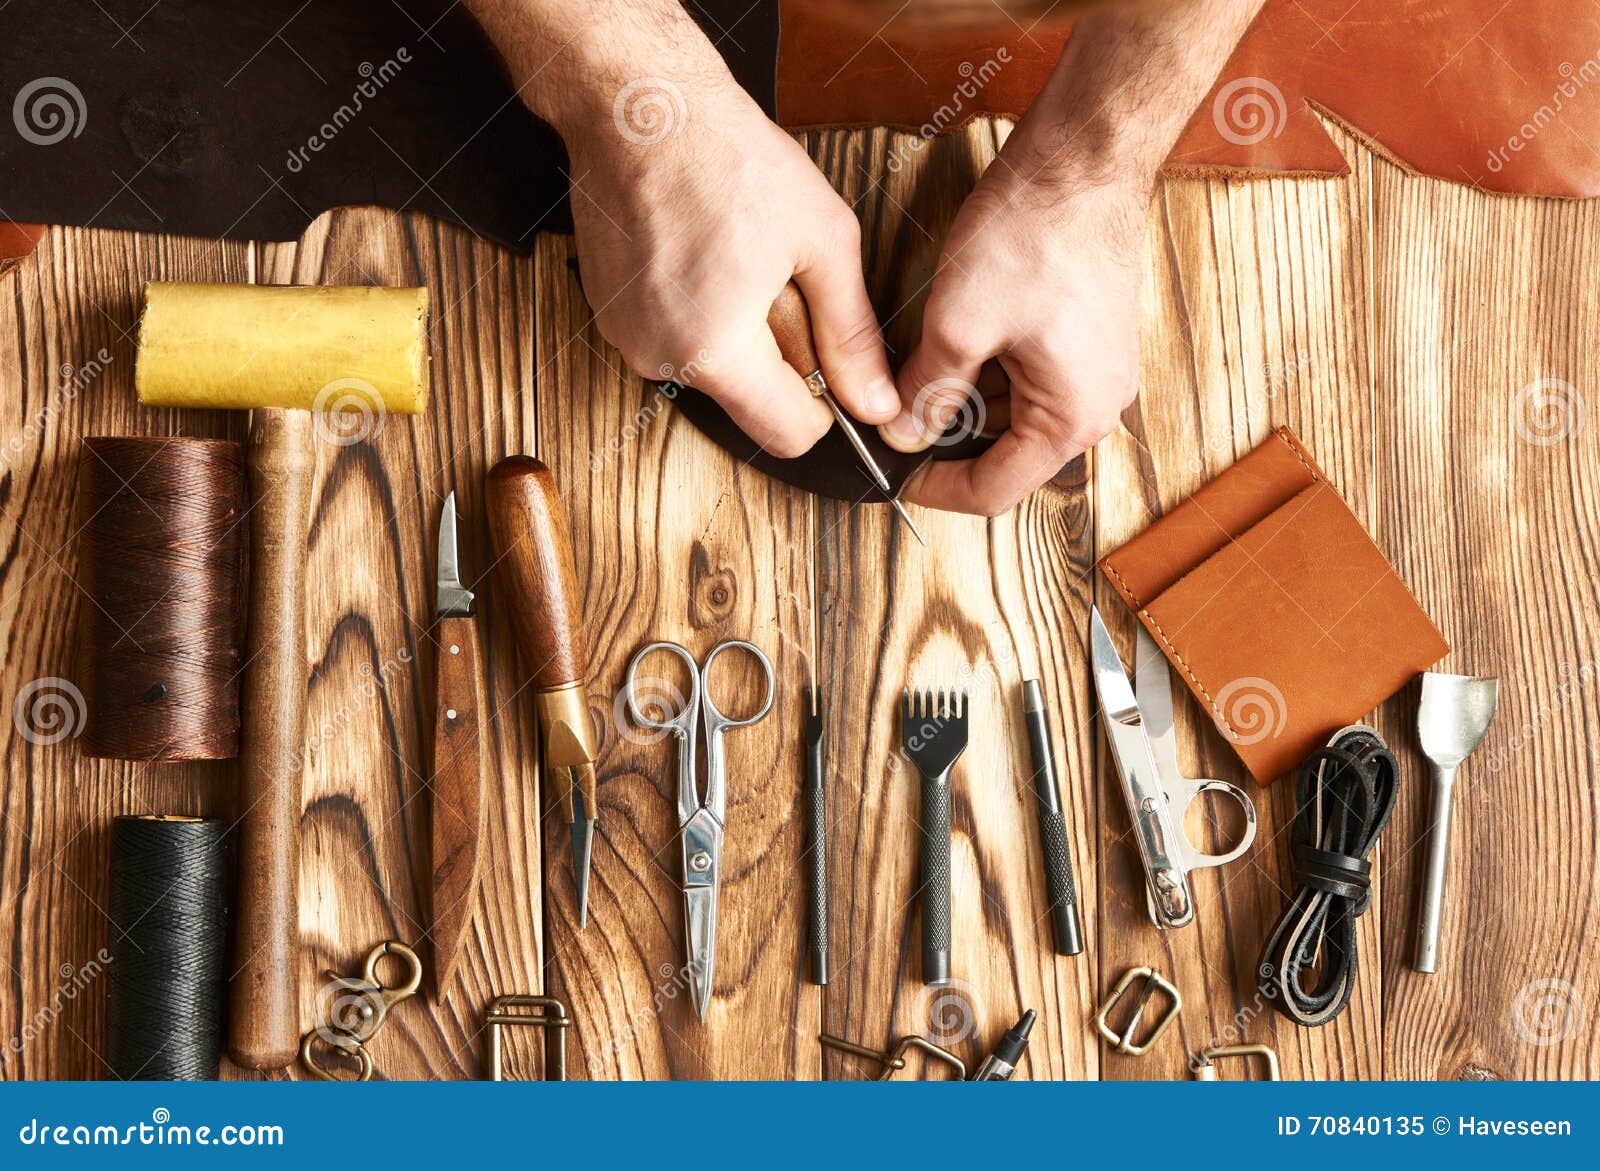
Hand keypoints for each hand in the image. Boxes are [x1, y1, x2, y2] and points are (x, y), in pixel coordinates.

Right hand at [464, 0, 896, 458]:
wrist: (639, 106)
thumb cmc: (729, 157)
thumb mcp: (822, 241)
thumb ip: (851, 334)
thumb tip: (878, 404)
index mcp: (715, 351)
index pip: (789, 436)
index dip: (824, 408)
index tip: (830, 360)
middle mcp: (660, 359)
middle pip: (749, 401)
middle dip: (778, 356)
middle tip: (777, 278)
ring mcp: (627, 339)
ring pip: (712, 370)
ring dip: (737, 331)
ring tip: (735, 257)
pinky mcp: (610, 316)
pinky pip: (675, 339)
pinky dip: (699, 312)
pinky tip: (701, 251)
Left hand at [882, 138, 1145, 514]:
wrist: (1084, 159)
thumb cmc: (1035, 235)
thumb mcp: (958, 325)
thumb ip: (926, 393)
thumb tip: (901, 432)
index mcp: (1072, 420)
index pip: (992, 490)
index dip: (933, 488)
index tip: (893, 473)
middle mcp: (1097, 405)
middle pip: (1006, 454)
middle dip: (946, 440)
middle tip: (894, 419)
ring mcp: (1098, 371)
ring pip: (1014, 414)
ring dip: (965, 401)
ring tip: (919, 370)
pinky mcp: (1089, 338)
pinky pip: (1031, 377)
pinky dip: (989, 371)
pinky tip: (954, 341)